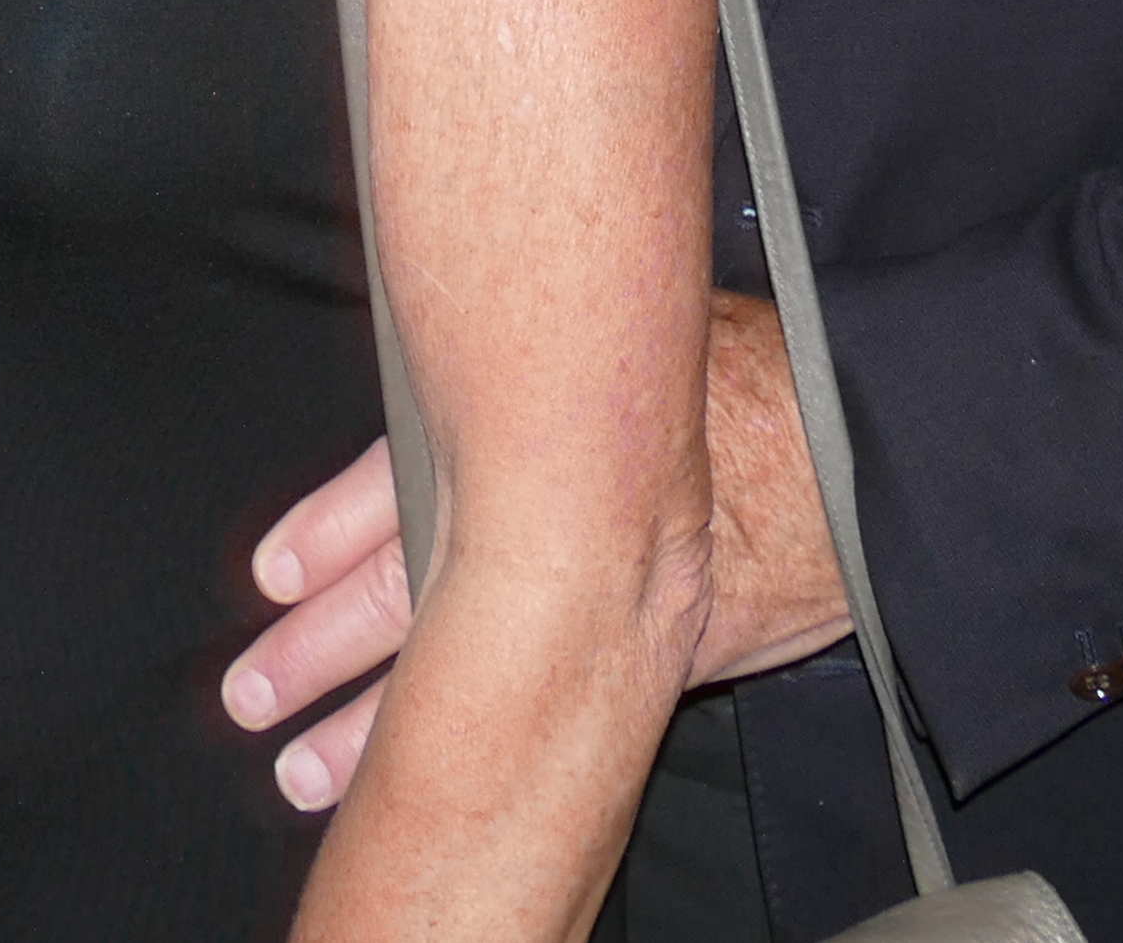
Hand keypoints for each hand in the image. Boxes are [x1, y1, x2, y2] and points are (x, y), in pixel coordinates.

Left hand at [220, 290, 852, 809]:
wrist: (871, 443)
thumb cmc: (755, 380)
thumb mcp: (630, 338)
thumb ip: (544, 362)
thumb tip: (468, 341)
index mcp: (536, 433)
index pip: (403, 481)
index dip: (332, 528)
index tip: (272, 571)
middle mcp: (557, 520)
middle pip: (410, 589)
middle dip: (323, 647)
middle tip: (250, 689)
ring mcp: (605, 598)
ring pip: (460, 664)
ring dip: (377, 720)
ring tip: (303, 763)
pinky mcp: (663, 656)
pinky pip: (549, 710)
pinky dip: (485, 747)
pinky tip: (435, 783)